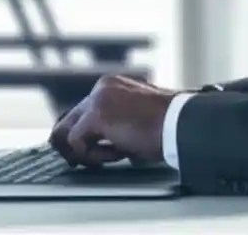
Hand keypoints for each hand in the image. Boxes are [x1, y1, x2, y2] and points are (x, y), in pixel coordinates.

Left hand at [48, 74, 176, 166]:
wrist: (180, 123)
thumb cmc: (168, 125)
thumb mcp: (139, 119)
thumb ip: (118, 125)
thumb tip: (106, 146)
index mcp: (113, 86)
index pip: (85, 111)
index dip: (86, 135)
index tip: (92, 152)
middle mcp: (102, 88)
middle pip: (69, 118)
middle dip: (74, 144)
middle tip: (79, 161)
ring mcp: (97, 99)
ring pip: (67, 130)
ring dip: (84, 150)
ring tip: (106, 159)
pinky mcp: (95, 115)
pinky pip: (77, 141)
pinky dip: (92, 155)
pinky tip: (115, 156)